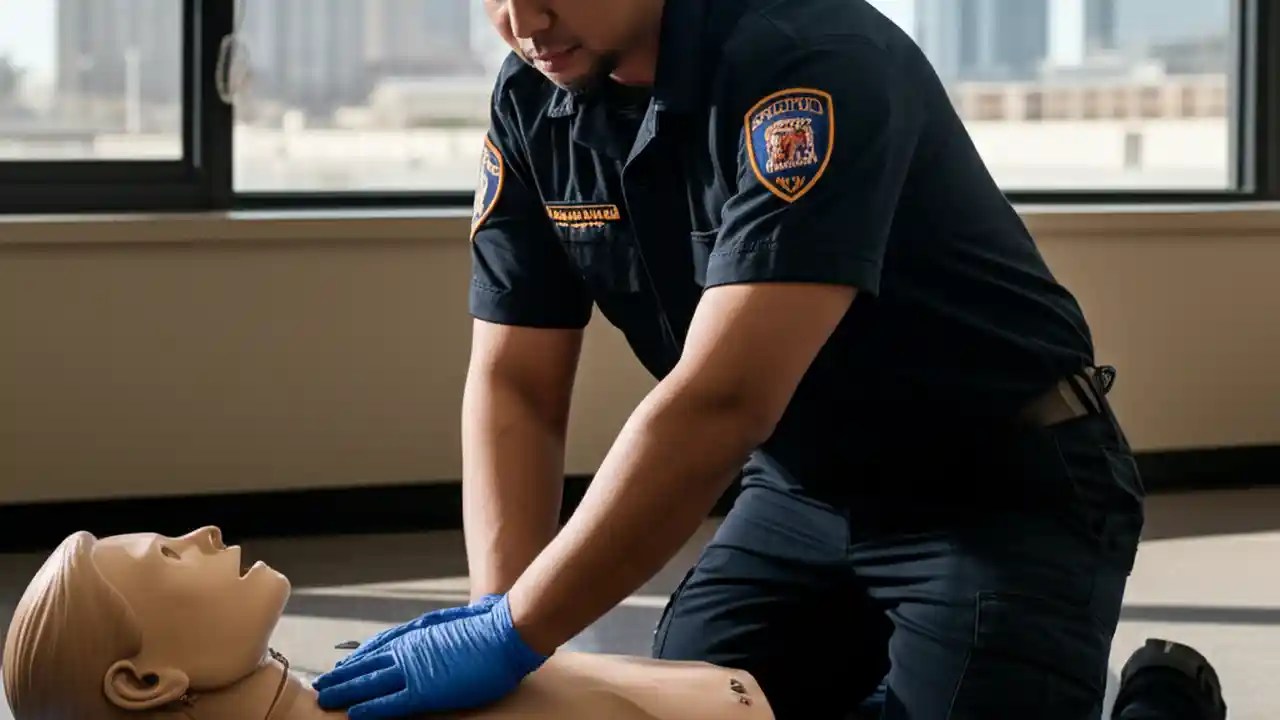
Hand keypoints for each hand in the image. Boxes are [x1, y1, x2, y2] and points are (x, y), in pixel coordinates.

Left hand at [312, 594, 547, 718]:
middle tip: (321, 687)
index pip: (374, 650)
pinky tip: (354, 713)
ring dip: (345, 692)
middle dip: (341, 678)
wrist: (504, 633)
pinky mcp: (424, 691)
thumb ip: (430, 631)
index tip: (340, 667)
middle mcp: (407, 650)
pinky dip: (370, 708)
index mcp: (414, 635)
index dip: (355, 660)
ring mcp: (414, 670)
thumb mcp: (450, 620)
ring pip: (369, 683)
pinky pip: (390, 702)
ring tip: (325, 700)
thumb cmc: (486, 626)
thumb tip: (425, 635)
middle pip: (365, 666)